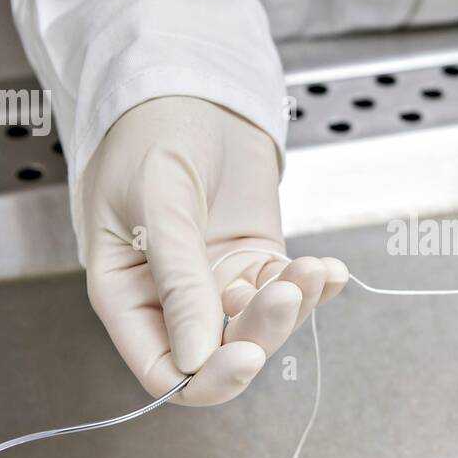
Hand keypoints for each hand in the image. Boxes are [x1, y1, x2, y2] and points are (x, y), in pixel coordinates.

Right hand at [80, 97, 346, 405]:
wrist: (189, 81)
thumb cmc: (149, 130)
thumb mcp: (158, 203)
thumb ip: (178, 281)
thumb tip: (196, 360)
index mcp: (127, 294)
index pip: (165, 369)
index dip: (206, 376)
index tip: (246, 356)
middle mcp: (172, 299)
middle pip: (222, 352)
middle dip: (261, 331)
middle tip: (288, 291)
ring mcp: (218, 280)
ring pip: (262, 325)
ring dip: (293, 303)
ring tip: (313, 267)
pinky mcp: (255, 258)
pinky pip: (287, 289)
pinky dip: (315, 286)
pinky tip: (330, 269)